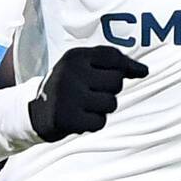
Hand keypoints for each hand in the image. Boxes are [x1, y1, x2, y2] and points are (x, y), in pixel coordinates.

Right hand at [29, 45, 147, 141]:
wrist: (36, 112)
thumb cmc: (69, 87)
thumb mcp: (83, 68)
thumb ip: (113, 64)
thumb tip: (143, 70)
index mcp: (75, 57)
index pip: (113, 57)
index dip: (129, 66)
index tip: (140, 72)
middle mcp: (70, 73)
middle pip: (116, 81)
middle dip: (111, 90)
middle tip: (92, 93)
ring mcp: (68, 96)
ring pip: (111, 103)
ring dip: (103, 109)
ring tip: (85, 106)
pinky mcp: (67, 118)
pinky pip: (100, 122)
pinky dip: (94, 123)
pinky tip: (80, 118)